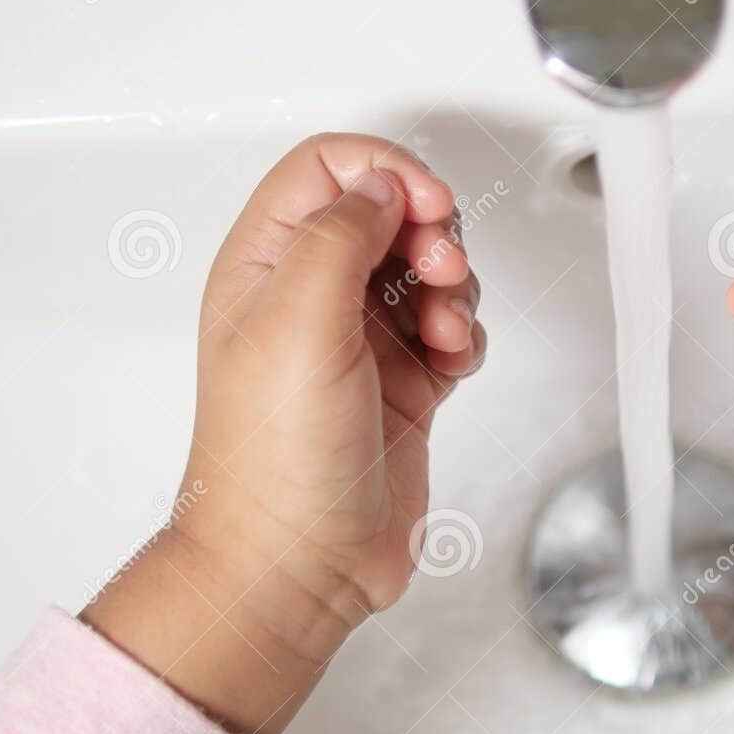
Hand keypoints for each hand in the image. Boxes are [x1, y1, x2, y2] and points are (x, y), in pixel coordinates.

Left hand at [85, 134, 483, 733]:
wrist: (296, 563)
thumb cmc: (273, 463)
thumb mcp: (295, 321)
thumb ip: (338, 234)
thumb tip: (382, 189)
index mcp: (266, 265)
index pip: (328, 169)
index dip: (386, 172)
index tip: (425, 206)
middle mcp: (310, 295)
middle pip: (389, 212)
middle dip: (431, 230)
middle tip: (438, 268)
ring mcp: (358, 341)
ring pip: (428, 269)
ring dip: (454, 286)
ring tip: (443, 328)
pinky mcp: (403, 384)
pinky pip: (452, 327)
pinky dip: (466, 335)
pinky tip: (452, 360)